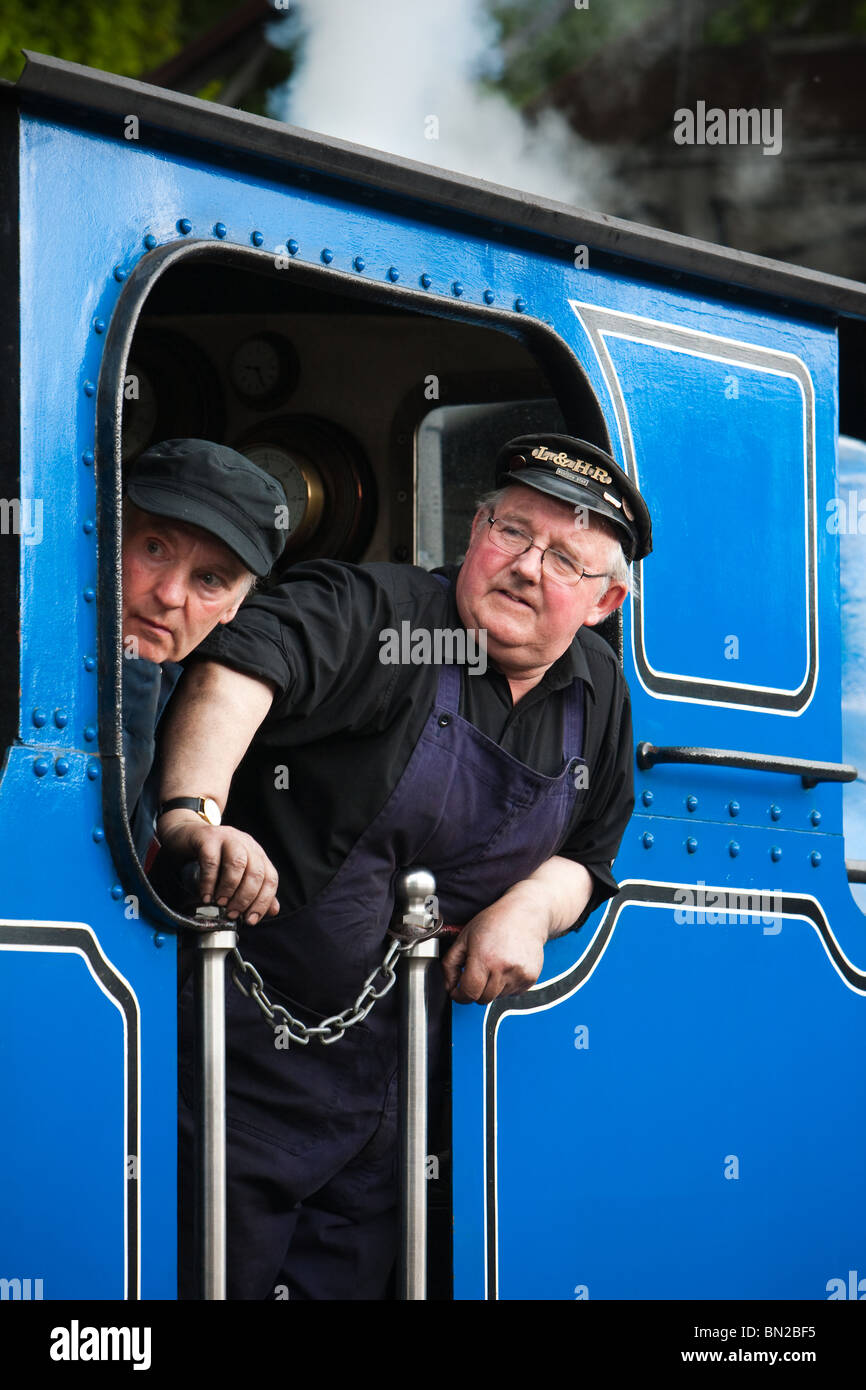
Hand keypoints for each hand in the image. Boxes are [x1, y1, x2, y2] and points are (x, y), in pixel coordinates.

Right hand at [156, 813, 279, 923]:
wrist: (186, 834)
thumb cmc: (212, 856)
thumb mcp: (236, 873)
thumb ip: (255, 891)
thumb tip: (273, 911)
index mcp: (257, 854)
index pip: (270, 878)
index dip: (263, 902)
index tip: (250, 919)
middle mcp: (246, 844)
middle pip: (256, 872)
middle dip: (245, 898)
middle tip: (232, 913)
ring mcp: (228, 838)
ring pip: (237, 864)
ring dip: (230, 889)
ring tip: (220, 903)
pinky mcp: (208, 837)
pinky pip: (211, 861)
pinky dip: (209, 882)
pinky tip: (206, 895)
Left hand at [440, 892, 548, 1003]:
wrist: (525, 915)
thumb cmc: (495, 922)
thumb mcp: (464, 937)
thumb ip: (450, 964)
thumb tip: (449, 985)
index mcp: (484, 958)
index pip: (469, 993)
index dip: (459, 995)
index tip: (457, 991)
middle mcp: (503, 968)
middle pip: (483, 999)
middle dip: (475, 991)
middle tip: (476, 974)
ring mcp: (519, 974)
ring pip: (497, 997)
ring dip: (491, 988)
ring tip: (494, 965)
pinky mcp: (530, 978)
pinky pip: (512, 993)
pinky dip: (506, 985)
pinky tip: (506, 966)